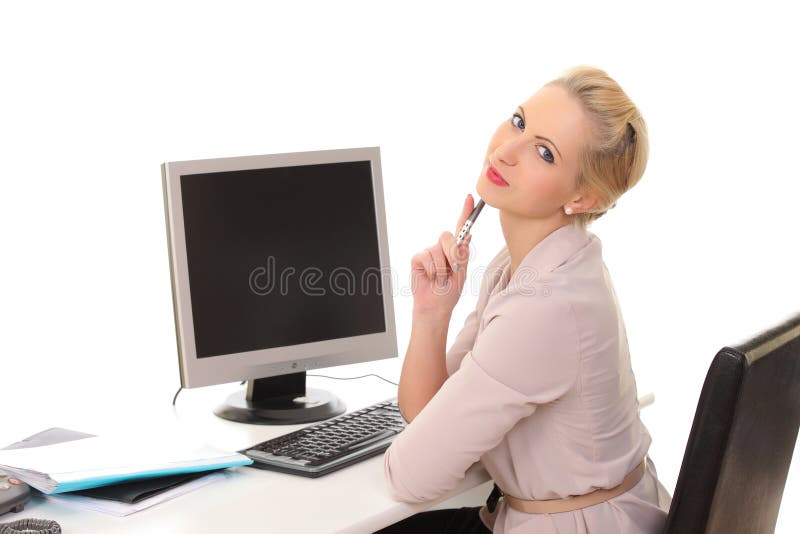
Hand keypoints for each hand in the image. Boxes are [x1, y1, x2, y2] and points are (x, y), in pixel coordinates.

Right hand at [410, 194, 474, 319]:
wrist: (436, 306)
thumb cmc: (450, 291)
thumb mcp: (462, 271)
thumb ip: (462, 254)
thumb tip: (466, 236)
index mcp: (456, 249)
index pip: (461, 228)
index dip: (465, 212)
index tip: (471, 197)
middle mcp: (442, 248)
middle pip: (447, 236)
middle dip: (452, 252)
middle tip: (454, 269)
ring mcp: (429, 252)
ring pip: (437, 249)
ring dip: (442, 268)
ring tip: (441, 280)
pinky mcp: (418, 258)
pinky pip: (427, 257)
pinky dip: (433, 271)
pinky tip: (431, 278)